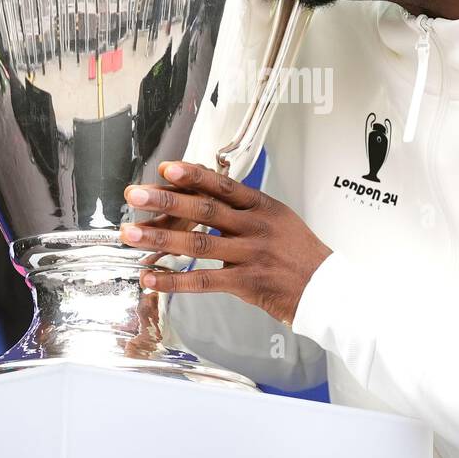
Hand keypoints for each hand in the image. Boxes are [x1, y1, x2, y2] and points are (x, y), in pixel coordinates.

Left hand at [119, 161, 330, 325]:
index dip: (193, 175)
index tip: (166, 168)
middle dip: (166, 200)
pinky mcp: (247, 283)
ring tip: (132, 235)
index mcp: (263, 206)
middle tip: (136, 195)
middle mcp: (256, 227)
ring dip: (161, 238)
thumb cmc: (299, 254)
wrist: (326, 289)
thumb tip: (202, 197)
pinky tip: (152, 276)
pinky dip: (175, 279)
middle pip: (205, 209)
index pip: (223, 185)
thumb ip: (243, 209)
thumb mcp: (278, 220)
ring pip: (199, 243)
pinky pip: (204, 280)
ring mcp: (252, 255)